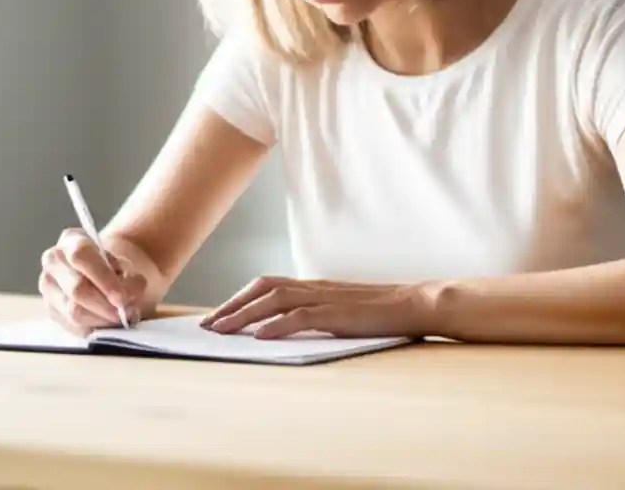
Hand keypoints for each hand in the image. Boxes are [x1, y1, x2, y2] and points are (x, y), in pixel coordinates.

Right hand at [39, 228, 145, 336]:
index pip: (81, 256)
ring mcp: (48, 287)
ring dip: (102, 320)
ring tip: (120, 319)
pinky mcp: (51, 310)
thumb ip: (130, 281)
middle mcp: (53, 261)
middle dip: (105, 306)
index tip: (122, 298)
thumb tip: (126, 302)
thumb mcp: (128, 266)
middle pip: (76, 289)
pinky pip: (74, 327)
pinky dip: (95, 329)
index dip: (103, 278)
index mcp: (72, 240)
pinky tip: (107, 324)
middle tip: (126, 314)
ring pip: (74, 312)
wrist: (104, 276)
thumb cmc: (115, 269)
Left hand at [199, 276, 428, 339]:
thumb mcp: (340, 311)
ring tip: (222, 331)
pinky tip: (259, 337)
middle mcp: (314, 287)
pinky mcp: (338, 314)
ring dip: (244, 315)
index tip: (217, 316)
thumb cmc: (382, 312)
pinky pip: (300, 317)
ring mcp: (326, 298)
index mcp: (313, 286)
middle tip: (207, 326)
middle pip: (261, 288)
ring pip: (274, 300)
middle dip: (231, 306)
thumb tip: (284, 329)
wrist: (417, 303)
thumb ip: (315, 315)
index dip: (238, 298)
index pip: (266, 285)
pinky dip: (276, 325)